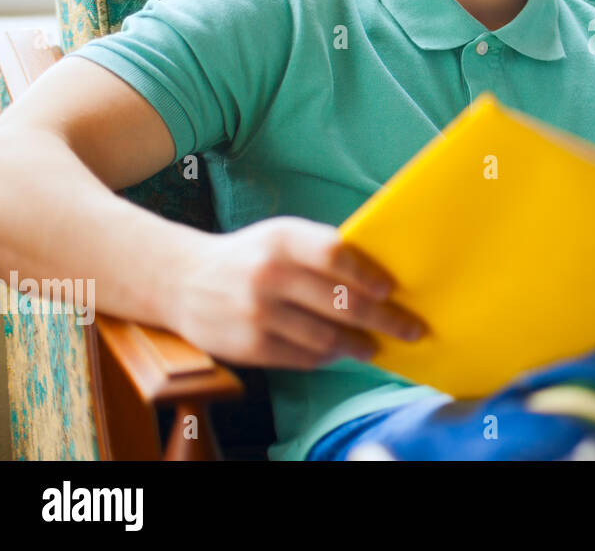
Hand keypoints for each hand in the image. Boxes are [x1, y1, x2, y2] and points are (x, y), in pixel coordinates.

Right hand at [169, 215, 427, 369]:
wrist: (184, 281)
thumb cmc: (252, 256)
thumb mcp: (282, 237)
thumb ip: (324, 250)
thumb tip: (382, 277)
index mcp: (282, 240)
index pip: (334, 255)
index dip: (367, 274)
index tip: (392, 289)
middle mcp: (268, 275)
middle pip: (340, 301)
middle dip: (383, 319)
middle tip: (411, 329)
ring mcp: (257, 314)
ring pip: (326, 336)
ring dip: (360, 345)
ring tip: (377, 347)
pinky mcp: (249, 347)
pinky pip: (303, 357)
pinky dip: (329, 356)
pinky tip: (342, 352)